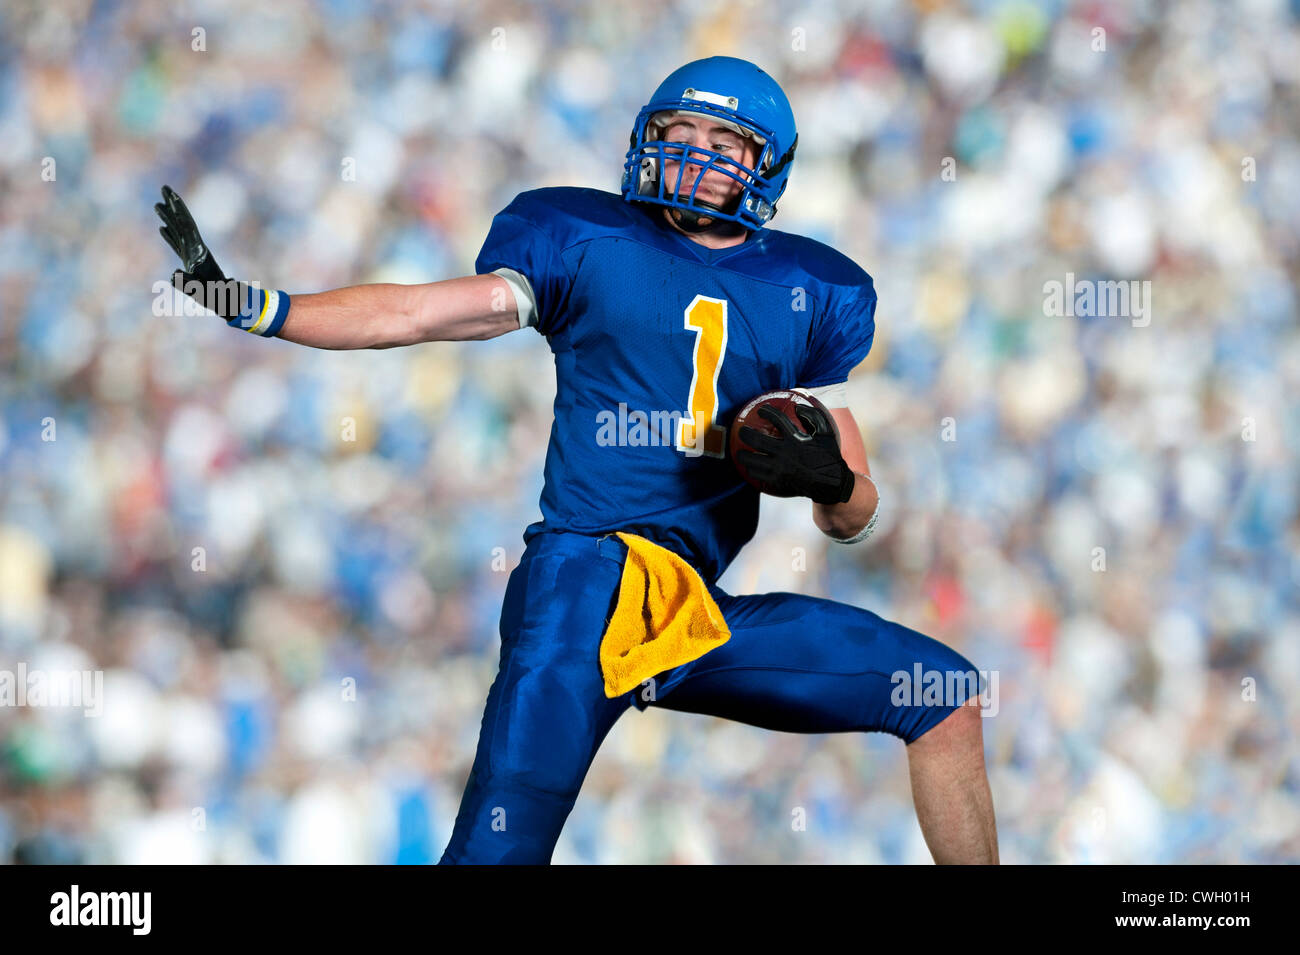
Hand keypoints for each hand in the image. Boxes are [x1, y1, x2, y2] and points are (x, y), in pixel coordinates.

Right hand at [155, 184, 243, 319]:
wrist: (227, 302)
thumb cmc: (216, 297)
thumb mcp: (201, 291)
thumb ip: (187, 284)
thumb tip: (172, 274)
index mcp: (198, 251)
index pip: (187, 225)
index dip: (179, 210)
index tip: (171, 194)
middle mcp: (196, 248)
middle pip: (183, 222)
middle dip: (174, 205)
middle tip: (164, 188)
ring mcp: (193, 253)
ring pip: (179, 231)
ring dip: (169, 218)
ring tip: (157, 205)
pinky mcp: (191, 261)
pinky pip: (178, 244)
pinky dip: (170, 235)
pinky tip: (162, 229)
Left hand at [736, 403, 854, 504]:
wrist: (831, 484)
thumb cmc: (829, 456)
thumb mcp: (826, 434)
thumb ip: (813, 417)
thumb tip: (798, 407)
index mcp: (796, 440)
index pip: (777, 420)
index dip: (767, 412)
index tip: (760, 410)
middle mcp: (785, 453)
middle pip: (757, 440)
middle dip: (745, 434)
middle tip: (742, 431)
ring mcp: (780, 468)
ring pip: (753, 460)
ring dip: (743, 455)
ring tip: (740, 452)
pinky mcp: (777, 481)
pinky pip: (758, 474)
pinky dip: (751, 469)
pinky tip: (750, 466)